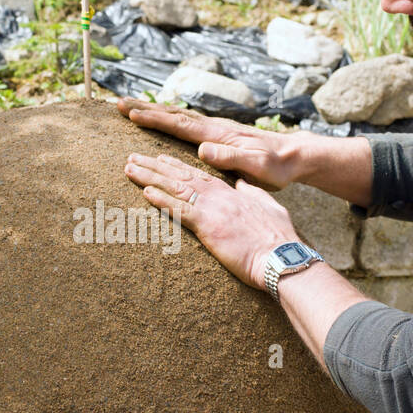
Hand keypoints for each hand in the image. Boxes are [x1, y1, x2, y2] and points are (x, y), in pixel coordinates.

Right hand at [116, 96, 303, 190]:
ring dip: (153, 111)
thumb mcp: (256, 166)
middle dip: (145, 108)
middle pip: (173, 114)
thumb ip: (230, 158)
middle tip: (118, 103)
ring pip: (178, 116)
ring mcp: (216, 130)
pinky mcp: (218, 136)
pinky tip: (162, 119)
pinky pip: (186, 124)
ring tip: (131, 107)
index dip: (154, 119)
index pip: (179, 124)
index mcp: (217, 135)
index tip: (130, 114)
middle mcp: (213, 128)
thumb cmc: (276, 167)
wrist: (294, 157)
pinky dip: (168, 118)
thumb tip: (202, 149)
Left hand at [124, 151, 297, 290]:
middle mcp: (219, 195)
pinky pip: (180, 210)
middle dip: (155, 165)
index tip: (160, 158)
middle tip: (133, 157)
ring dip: (150, 177)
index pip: (199, 174)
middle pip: (181, 175)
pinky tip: (146, 193)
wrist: (281, 256)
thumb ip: (252, 194)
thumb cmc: (279, 238)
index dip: (177, 166)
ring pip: (175, 187)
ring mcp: (213, 209)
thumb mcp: (269, 208)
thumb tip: (243, 184)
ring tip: (130, 168)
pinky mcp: (208, 225)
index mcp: (232, 192)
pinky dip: (162, 200)